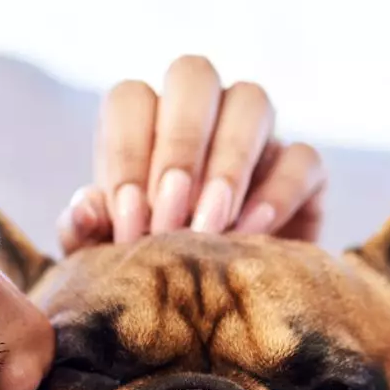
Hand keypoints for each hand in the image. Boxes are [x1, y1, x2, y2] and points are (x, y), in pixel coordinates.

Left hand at [58, 55, 326, 251]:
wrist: (216, 315)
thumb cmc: (150, 275)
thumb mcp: (107, 261)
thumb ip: (86, 233)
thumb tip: (86, 207)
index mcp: (144, 125)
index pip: (131, 100)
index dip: (127, 154)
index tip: (128, 221)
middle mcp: (202, 116)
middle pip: (193, 75)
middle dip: (179, 143)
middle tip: (170, 215)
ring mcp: (258, 137)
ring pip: (253, 100)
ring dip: (227, 163)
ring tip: (209, 227)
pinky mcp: (304, 173)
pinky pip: (302, 157)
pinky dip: (277, 193)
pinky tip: (250, 233)